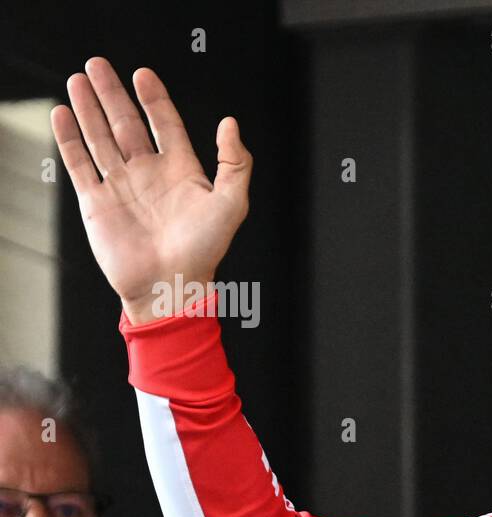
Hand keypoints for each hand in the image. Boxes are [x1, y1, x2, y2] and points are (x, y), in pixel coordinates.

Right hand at [50, 56, 252, 324]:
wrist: (170, 285)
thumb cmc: (205, 251)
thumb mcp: (232, 203)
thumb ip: (235, 162)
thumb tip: (230, 123)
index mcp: (182, 171)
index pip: (166, 124)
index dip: (154, 99)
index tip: (143, 74)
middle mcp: (149, 175)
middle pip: (128, 124)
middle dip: (113, 94)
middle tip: (98, 64)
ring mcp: (122, 186)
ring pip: (101, 138)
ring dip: (89, 108)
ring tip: (78, 80)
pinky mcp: (97, 202)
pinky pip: (80, 163)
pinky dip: (70, 139)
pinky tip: (63, 114)